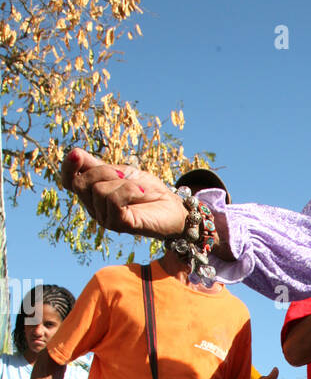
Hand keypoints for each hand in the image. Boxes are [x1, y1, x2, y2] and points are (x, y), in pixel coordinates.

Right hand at [61, 148, 186, 238]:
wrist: (174, 207)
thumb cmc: (148, 190)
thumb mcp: (121, 172)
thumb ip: (97, 166)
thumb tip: (73, 153)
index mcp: (92, 194)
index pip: (69, 181)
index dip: (68, 167)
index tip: (77, 154)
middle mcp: (94, 209)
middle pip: (82, 183)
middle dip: (104, 171)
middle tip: (125, 175)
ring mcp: (105, 219)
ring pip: (99, 190)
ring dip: (123, 182)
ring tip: (140, 188)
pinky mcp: (120, 225)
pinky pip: (114, 200)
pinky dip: (129, 190)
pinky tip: (142, 191)